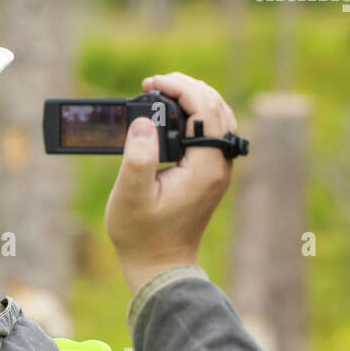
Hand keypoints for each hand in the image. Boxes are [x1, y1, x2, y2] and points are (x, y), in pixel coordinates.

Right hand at [104, 72, 238, 294]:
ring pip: (218, 118)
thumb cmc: (142, 234)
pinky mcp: (209, 174)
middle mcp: (219, 166)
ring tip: (160, 92)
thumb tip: (143, 121)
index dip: (179, 87)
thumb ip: (138, 156)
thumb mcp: (130, 195)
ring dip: (193, 98)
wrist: (159, 266)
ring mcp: (217, 171)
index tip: (149, 84)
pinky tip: (171, 115)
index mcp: (205, 168)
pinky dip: (194, 115)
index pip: (205, 109)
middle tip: (153, 84)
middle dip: (186, 87)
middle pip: (217, 107)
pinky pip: (211, 133)